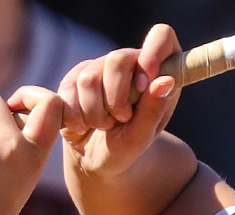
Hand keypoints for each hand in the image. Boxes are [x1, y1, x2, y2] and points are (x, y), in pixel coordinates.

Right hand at [59, 24, 182, 175]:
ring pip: (89, 78)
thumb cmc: (128, 147)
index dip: (153, 53)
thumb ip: (155, 108)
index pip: (162, 37)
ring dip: (96, 113)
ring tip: (104, 126)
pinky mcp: (73, 78)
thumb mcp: (144, 135)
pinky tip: (83, 126)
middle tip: (122, 119)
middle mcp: (130, 62)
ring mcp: (100, 67)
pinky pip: (68, 89)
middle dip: (117, 97)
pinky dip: (76, 115)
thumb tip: (165, 80)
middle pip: (117, 58)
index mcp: (159, 70)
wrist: (97, 158)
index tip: (144, 84)